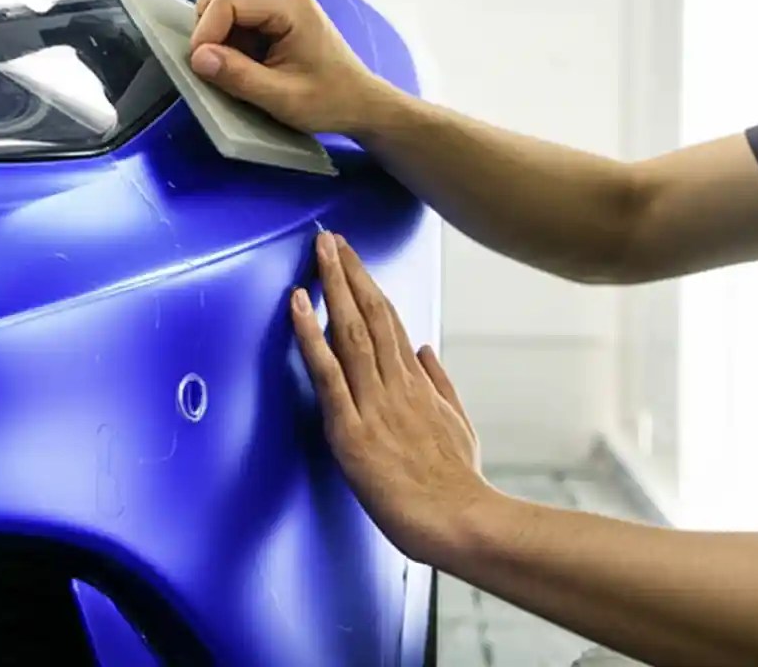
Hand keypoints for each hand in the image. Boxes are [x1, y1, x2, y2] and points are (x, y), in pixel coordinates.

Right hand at [189, 0, 376, 134]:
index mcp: (290, 4)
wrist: (358, 101)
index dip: (205, 32)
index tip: (202, 65)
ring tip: (231, 56)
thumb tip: (198, 58)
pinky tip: (243, 56)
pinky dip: (228, 28)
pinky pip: (237, 3)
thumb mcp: (281, 97)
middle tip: (212, 53)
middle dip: (207, 14)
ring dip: (217, 20)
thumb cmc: (329, 99)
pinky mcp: (275, 7)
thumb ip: (238, 76)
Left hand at [290, 232, 489, 563]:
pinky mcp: (351, 428)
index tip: (355, 260)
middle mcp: (396, 385)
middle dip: (350, 272)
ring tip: (319, 253)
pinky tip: (297, 305)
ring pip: (350, 332)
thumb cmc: (458, 483)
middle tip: (331, 238)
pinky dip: (309, 335)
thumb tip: (425, 348)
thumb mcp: (459, 425)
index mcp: (417, 385)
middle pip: (371, 316)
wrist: (460, 520)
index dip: (369, 287)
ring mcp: (374, 403)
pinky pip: (326, 372)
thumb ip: (440, 384)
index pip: (390, 323)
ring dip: (332, 288)